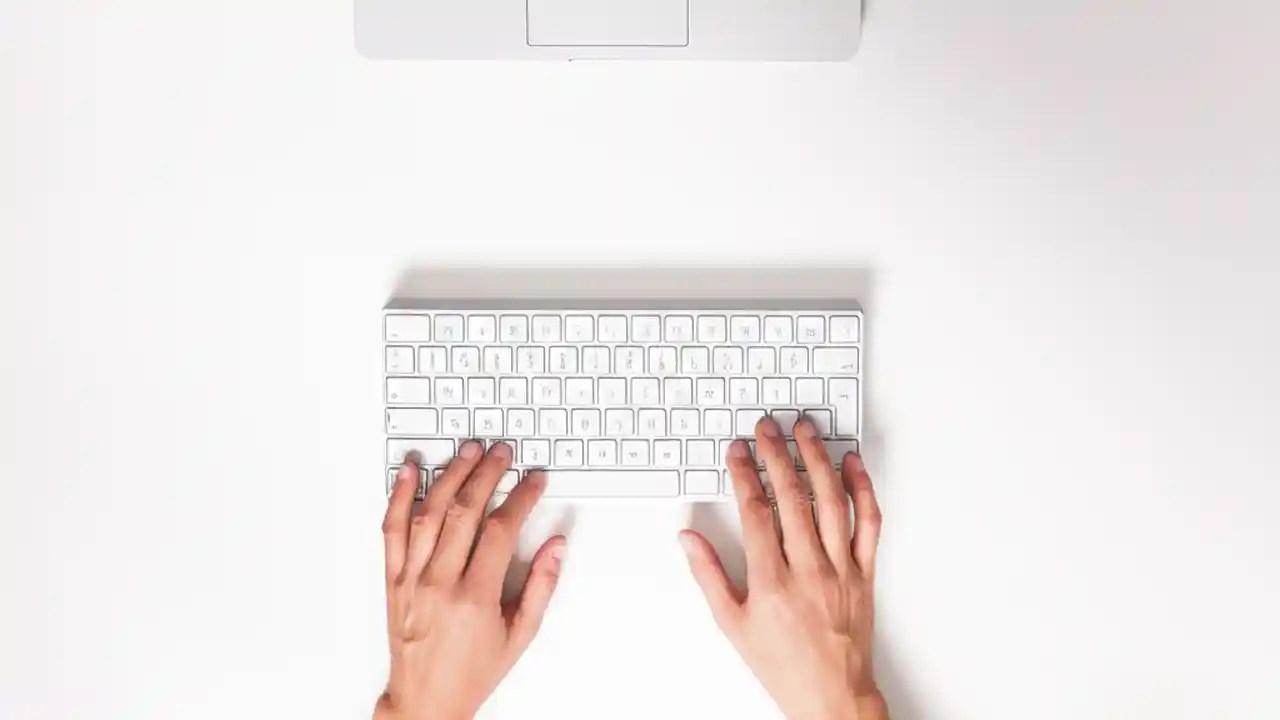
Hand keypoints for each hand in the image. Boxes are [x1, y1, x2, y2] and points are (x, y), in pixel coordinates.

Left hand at [377, 441, 565, 719]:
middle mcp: (439, 584)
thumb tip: (557, 546)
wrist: (426, 700)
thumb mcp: (520, 635)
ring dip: (450, 476)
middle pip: (464, 511)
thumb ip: (540, 586)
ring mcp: (411, 580)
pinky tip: (408, 472)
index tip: (534, 481)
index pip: (500, 530)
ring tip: (467, 451)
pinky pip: (392, 530)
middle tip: (502, 453)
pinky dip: (398, 496)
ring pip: (429, 513)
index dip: (520, 498)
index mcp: (474, 598)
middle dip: (487, 474)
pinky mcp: (392, 581)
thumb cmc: (472, 671)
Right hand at [679, 417, 887, 719]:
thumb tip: (688, 539)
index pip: (756, 512)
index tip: (738, 451)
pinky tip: (852, 465)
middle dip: (777, 455)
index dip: (744, 475)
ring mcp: (841, 569)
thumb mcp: (732, 624)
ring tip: (806, 431)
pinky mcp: (865, 573)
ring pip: (831, 502)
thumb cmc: (783, 664)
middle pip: (792, 497)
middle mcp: (809, 570)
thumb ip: (709, 576)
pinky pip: (869, 524)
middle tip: (767, 428)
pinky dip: (862, 490)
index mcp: (772, 582)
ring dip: (817, 459)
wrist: (832, 695)